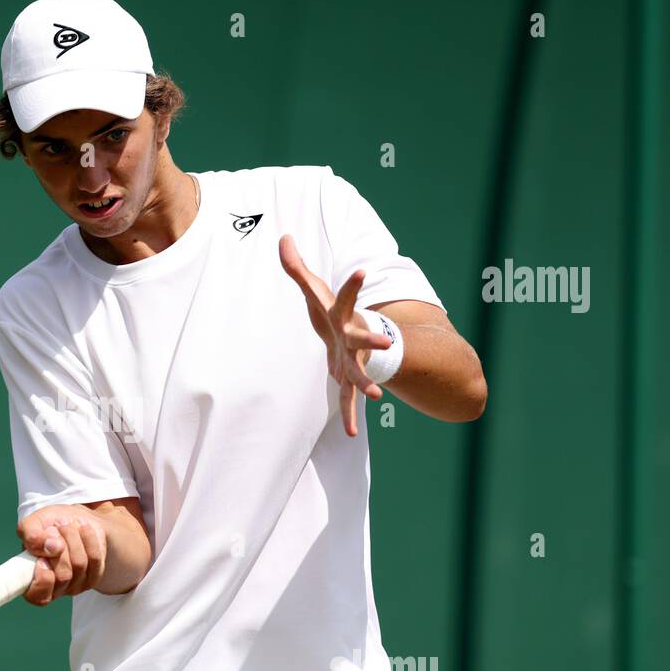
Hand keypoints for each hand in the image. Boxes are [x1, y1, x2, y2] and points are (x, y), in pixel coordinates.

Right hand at [16, 504, 107, 605]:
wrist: (73, 520)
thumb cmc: (47, 525)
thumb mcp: (32, 524)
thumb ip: (32, 536)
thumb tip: (50, 546)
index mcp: (30, 581)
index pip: (36, 596)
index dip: (42, 578)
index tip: (42, 558)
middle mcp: (52, 589)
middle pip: (63, 575)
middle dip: (61, 545)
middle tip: (55, 527)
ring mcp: (74, 586)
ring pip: (79, 565)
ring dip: (73, 537)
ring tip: (66, 524)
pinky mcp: (92, 578)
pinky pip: (95, 559)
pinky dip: (88, 538)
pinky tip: (83, 528)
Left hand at [279, 234, 392, 436]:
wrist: (355, 340)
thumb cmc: (332, 314)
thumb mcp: (315, 291)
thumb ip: (297, 266)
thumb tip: (282, 237)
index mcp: (342, 315)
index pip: (345, 297)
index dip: (352, 285)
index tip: (362, 271)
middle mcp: (352, 338)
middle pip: (363, 340)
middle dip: (374, 342)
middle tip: (387, 342)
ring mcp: (354, 360)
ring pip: (361, 374)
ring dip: (366, 385)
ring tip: (376, 396)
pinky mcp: (349, 379)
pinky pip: (348, 400)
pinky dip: (349, 416)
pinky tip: (351, 434)